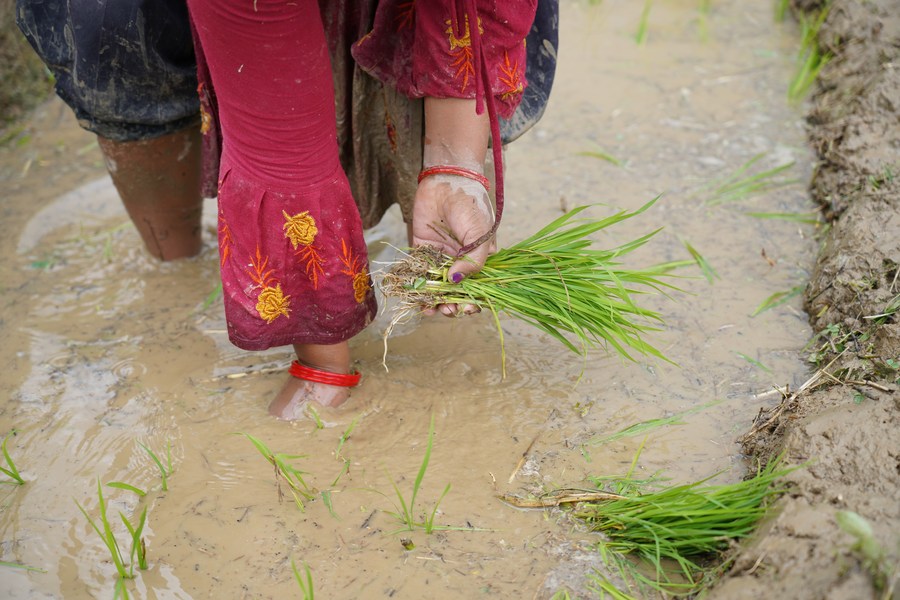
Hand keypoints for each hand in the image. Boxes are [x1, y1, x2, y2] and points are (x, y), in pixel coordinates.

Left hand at [412, 172, 494, 315]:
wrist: (445, 181)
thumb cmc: (470, 205)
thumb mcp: (480, 234)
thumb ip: (473, 260)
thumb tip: (456, 281)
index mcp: (479, 258)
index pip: (479, 286)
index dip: (473, 301)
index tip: (466, 308)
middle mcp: (460, 261)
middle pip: (457, 291)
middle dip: (453, 304)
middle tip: (448, 310)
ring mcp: (441, 257)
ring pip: (437, 287)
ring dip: (435, 301)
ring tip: (432, 309)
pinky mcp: (423, 250)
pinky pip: (419, 273)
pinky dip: (418, 288)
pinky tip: (417, 299)